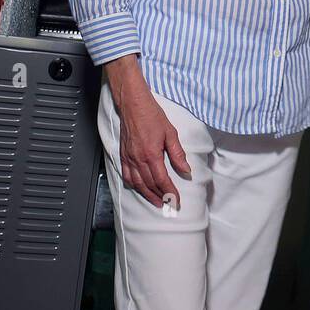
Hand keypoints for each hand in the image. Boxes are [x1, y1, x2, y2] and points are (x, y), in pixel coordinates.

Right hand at [116, 85, 190, 210]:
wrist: (134, 105)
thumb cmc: (152, 115)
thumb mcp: (171, 133)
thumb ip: (178, 154)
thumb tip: (186, 170)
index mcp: (152, 154)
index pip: (162, 180)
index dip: (170, 192)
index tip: (176, 200)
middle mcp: (138, 159)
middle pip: (149, 185)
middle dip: (160, 197)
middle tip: (169, 204)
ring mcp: (129, 158)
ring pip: (137, 183)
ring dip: (147, 195)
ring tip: (156, 201)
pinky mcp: (123, 155)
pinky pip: (126, 175)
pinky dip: (133, 185)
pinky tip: (139, 188)